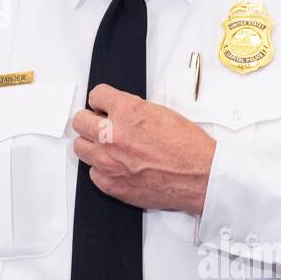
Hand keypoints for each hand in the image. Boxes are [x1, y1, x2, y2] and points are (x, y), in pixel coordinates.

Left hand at [71, 83, 215, 214]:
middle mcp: (113, 135)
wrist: (201, 176)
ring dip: (92, 145)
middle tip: (100, 125)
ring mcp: (108, 161)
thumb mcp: (160, 112)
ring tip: (108, 148)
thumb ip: (131, 111)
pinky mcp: (110, 184)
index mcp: (127, 112)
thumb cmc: (188, 147)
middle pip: (80, 121)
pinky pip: (92, 173)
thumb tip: (116, 112)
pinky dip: (102, 169)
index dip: (101, 101)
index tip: (103, 106)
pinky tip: (118, 167)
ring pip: (80, 147)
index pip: (96, 95)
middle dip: (91, 121)